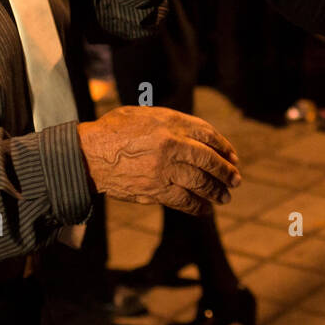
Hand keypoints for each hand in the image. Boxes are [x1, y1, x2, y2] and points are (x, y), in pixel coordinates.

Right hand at [79, 106, 240, 214]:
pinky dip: (197, 206)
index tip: (232, 156)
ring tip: (224, 197)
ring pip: (200, 182)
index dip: (223, 146)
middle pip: (208, 159)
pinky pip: (184, 200)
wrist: (89, 154)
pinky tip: (205, 210)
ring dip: (216, 191)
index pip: (207, 134)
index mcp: (169, 122)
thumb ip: (170, 122)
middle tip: (236, 180)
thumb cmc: (114, 131)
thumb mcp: (144, 115)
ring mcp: (164, 169)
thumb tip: (195, 134)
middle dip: (225, 171)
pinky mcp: (155, 189)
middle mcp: (171, 144)